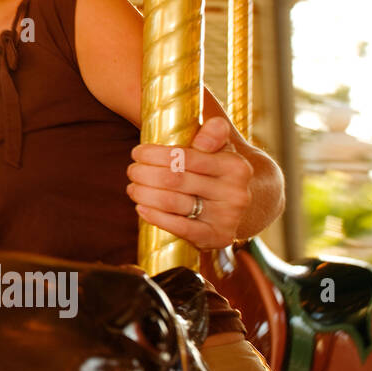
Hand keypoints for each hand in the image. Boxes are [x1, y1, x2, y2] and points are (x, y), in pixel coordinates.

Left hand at [126, 117, 252, 250]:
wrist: (239, 206)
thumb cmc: (217, 170)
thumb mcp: (220, 148)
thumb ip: (213, 133)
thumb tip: (204, 136)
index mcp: (235, 166)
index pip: (184, 156)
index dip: (154, 154)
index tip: (137, 152)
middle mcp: (235, 193)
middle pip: (173, 179)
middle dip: (144, 173)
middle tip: (132, 170)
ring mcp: (228, 217)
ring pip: (171, 202)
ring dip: (143, 193)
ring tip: (132, 187)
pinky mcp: (217, 237)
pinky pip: (180, 228)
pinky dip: (155, 216)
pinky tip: (141, 207)